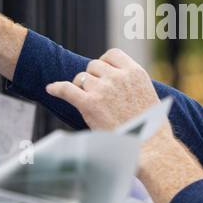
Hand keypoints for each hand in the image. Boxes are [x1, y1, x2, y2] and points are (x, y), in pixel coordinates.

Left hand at [44, 48, 159, 130]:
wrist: (150, 147)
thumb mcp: (148, 93)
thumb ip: (130, 82)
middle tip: (96, 94)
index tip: (102, 73)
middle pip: (94, 66)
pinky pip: (67, 90)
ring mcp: (103, 89)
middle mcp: (118, 77)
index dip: (104, 63)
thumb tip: (114, 78)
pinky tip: (51, 89)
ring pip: (81, 78)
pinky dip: (57, 89)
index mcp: (135, 72)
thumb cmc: (151, 126)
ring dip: (82, 87)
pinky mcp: (90, 105)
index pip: (111, 55)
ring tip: (88, 102)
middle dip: (93, 78)